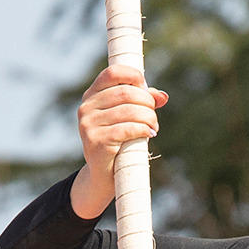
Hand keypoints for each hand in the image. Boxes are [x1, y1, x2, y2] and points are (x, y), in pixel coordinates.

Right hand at [70, 64, 168, 220]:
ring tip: (153, 126)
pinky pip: (127, 129)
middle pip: (126, 92)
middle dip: (147, 102)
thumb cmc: (117, 142)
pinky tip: (150, 134)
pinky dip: (143, 129)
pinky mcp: (96, 142)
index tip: (145, 88)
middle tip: (154, 116)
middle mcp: (86, 108)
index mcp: (91, 96)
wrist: (103, 175)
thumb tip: (163, 96)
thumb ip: (142, 103)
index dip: (133, 76)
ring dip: (149, 117)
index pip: (112, 73)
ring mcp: (88, 125)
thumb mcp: (127, 118)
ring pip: (129, 110)